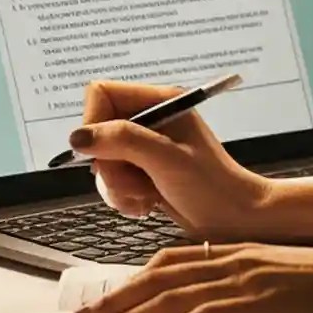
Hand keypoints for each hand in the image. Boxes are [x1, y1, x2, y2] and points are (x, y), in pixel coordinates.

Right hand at [70, 81, 275, 240]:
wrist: (234, 219)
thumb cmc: (210, 186)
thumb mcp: (166, 159)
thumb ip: (124, 141)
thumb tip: (77, 137)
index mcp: (160, 101)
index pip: (102, 93)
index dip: (93, 123)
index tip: (102, 154)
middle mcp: (151, 118)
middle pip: (98, 130)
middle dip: (109, 165)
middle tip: (134, 182)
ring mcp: (146, 145)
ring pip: (102, 159)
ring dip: (117, 185)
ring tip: (145, 197)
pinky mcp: (144, 169)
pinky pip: (112, 179)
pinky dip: (123, 196)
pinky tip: (146, 204)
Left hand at [70, 243, 312, 312]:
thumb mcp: (277, 283)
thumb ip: (242, 296)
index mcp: (237, 252)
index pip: (172, 260)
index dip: (134, 279)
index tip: (109, 297)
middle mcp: (233, 260)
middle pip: (159, 276)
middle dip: (118, 298)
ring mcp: (242, 280)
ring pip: (170, 296)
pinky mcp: (254, 303)